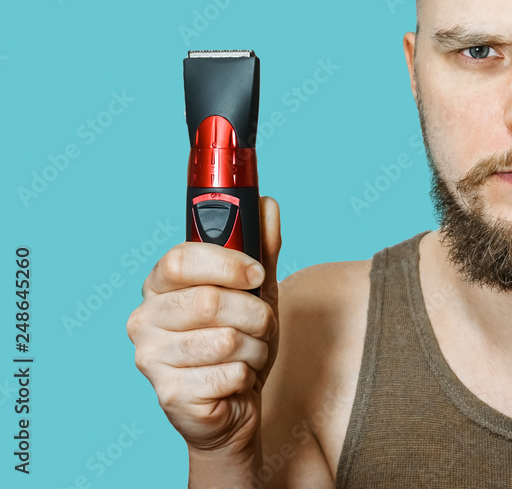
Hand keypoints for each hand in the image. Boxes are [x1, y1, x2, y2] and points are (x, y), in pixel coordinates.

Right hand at [127, 196, 280, 455]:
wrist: (234, 405)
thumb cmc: (240, 341)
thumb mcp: (257, 291)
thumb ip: (261, 249)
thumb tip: (267, 204)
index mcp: (160, 285)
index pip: (181, 258)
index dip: (227, 264)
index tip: (258, 274)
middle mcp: (145, 319)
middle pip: (209, 301)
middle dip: (254, 314)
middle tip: (263, 323)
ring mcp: (151, 358)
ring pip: (225, 340)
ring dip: (256, 347)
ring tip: (250, 353)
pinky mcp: (169, 394)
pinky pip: (229, 373)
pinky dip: (248, 375)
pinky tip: (238, 379)